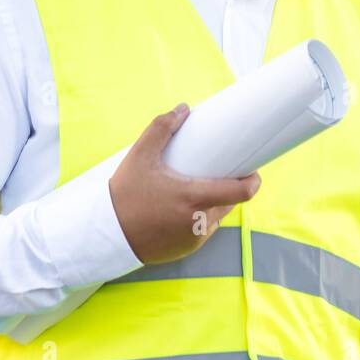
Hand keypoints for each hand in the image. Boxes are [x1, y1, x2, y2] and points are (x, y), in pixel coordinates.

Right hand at [108, 103, 261, 264]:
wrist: (106, 235)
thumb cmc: (124, 194)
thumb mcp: (140, 156)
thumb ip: (161, 128)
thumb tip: (183, 109)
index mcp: (194, 198)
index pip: (242, 193)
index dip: (253, 181)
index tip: (253, 171)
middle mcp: (199, 222)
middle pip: (230, 203)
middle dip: (228, 188)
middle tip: (215, 173)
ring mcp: (194, 239)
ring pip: (216, 218)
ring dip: (213, 205)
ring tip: (195, 190)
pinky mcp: (186, 250)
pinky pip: (202, 232)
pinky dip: (198, 220)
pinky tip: (182, 210)